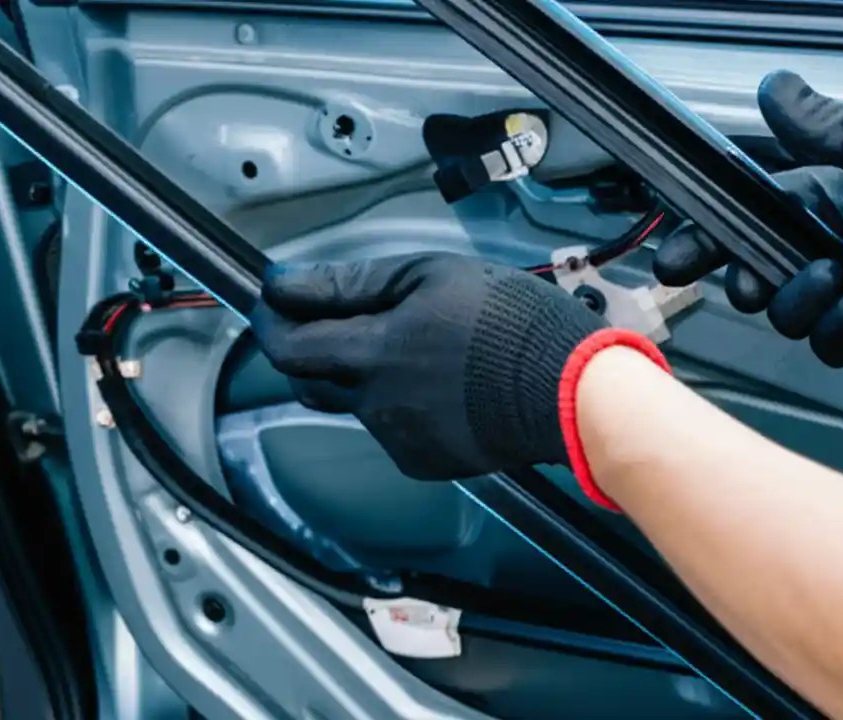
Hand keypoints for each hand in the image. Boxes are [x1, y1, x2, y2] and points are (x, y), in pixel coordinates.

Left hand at [250, 253, 607, 479]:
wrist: (572, 391)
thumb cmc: (514, 325)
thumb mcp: (431, 274)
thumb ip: (351, 282)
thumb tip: (286, 284)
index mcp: (374, 351)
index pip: (287, 347)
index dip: (270, 324)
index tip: (274, 306)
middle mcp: (377, 403)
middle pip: (312, 380)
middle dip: (316, 349)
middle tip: (351, 320)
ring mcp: (400, 437)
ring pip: (357, 404)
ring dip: (370, 377)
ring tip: (426, 349)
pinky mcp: (427, 461)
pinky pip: (395, 430)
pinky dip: (405, 406)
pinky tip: (447, 385)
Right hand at [655, 71, 842, 374]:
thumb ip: (826, 125)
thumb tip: (774, 85)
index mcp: (825, 196)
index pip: (746, 214)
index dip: (706, 237)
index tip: (679, 256)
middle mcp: (827, 242)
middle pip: (752, 270)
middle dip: (746, 280)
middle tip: (753, 284)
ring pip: (783, 311)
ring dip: (803, 302)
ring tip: (842, 284)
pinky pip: (822, 341)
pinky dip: (839, 330)